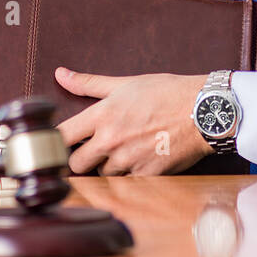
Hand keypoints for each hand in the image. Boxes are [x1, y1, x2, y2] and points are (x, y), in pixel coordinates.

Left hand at [53, 67, 212, 174]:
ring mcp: (128, 160)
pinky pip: (126, 183)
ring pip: (101, 174)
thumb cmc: (165, 93)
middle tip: (91, 150)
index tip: (57, 143)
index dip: (53, 143)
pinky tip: (140, 160)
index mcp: (102, 116)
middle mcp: (111, 140)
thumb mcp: (125, 83)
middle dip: (80, 158)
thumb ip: (89, 83)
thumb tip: (60, 74)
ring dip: (107, 167)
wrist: (202, 111)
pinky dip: (129, 175)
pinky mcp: (146, 175)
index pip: (60, 137)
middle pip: (75, 163)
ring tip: (123, 151)